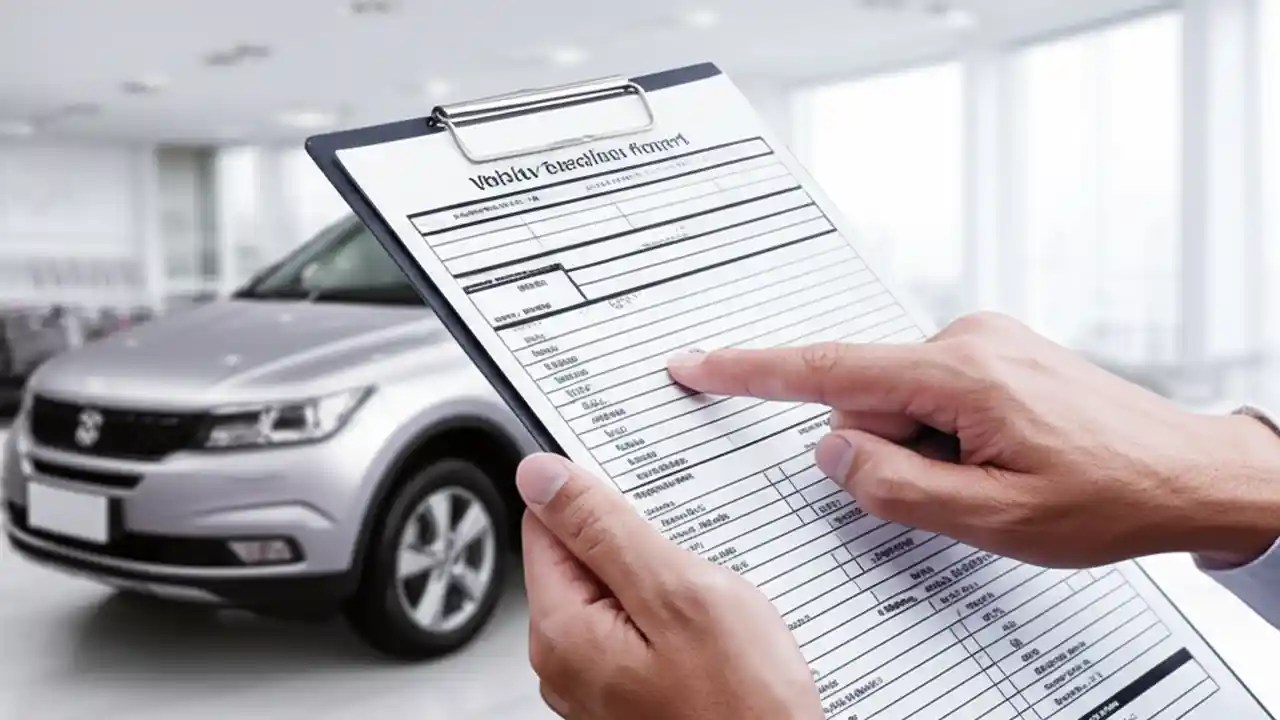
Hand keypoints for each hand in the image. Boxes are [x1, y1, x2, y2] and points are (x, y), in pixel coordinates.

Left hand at [516, 454, 822, 719]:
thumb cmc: (741, 706)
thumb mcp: (678, 591)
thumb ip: (604, 529)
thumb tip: (543, 477)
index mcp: (561, 630)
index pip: (545, 524)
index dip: (598, 501)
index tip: (646, 505)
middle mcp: (564, 663)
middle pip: (580, 560)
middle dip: (637, 546)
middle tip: (692, 564)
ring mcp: (596, 684)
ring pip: (617, 594)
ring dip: (662, 583)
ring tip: (710, 603)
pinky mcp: (630, 695)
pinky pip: (639, 631)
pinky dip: (673, 619)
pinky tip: (712, 633)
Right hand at [667, 312, 1279, 567]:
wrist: (1189, 475)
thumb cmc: (1108, 496)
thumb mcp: (989, 518)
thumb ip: (892, 485)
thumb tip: (832, 450)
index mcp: (958, 374)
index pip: (827, 370)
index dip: (750, 373)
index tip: (697, 365)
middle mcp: (967, 340)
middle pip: (869, 400)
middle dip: (889, 452)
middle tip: (958, 490)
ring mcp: (984, 343)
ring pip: (902, 404)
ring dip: (925, 448)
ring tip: (997, 475)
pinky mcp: (996, 355)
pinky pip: (934, 397)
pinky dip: (946, 434)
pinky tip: (1003, 458)